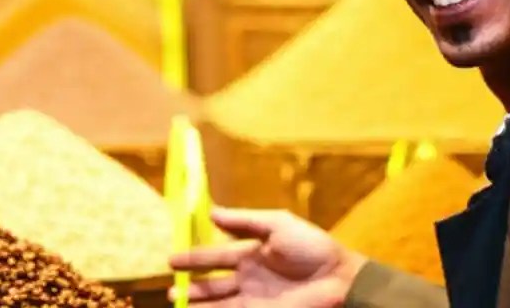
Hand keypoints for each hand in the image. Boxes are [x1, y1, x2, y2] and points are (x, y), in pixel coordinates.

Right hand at [168, 207, 367, 307]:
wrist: (339, 280)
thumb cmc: (312, 248)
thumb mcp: (278, 225)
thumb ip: (244, 220)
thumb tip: (211, 212)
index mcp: (252, 252)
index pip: (215, 255)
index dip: (194, 257)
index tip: (171, 260)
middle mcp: (249, 277)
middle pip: (212, 283)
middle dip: (191, 285)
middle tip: (170, 288)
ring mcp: (253, 299)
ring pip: (217, 303)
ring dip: (197, 303)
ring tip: (175, 301)